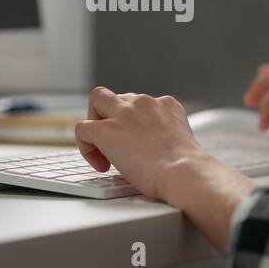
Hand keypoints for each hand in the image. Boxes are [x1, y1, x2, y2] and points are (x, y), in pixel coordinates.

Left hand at [74, 87, 219, 198]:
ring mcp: (124, 113)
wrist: (182, 172)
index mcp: (166, 105)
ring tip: (104, 151)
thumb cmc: (185, 168)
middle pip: (118, 96)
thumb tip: (154, 150)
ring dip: (97, 124)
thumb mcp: (180, 141)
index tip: (136, 143)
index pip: (142, 103)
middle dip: (110, 114)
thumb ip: (165, 136)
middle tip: (113, 140)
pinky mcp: (106, 130)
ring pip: (96, 100)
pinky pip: (83, 128)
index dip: (133, 123)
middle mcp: (144, 102)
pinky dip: (86, 146)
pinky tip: (100, 164)